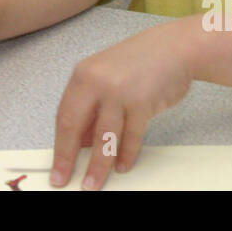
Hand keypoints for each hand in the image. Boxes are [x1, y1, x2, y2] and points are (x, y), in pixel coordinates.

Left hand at [50, 20, 199, 189]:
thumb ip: (92, 107)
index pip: (63, 116)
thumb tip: (79, 141)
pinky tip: (122, 165)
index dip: (59, 145)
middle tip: (64, 179)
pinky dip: (126, 154)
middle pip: (76, 126)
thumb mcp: (106, 78)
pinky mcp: (142, 102)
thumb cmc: (140, 63)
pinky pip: (131, 136)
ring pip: (104, 137)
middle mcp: (97, 81)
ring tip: (94, 182)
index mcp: (83, 75)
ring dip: (98, 165)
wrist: (175, 48)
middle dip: (69, 158)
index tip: (56, 166)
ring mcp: (119, 91)